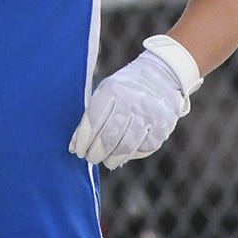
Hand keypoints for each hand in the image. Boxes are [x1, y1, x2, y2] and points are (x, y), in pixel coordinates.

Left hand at [69, 35, 201, 169]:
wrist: (162, 76)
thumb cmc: (125, 88)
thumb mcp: (106, 91)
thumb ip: (91, 116)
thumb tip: (75, 146)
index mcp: (112, 90)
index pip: (92, 121)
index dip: (83, 141)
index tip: (79, 151)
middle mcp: (131, 101)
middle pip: (108, 137)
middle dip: (95, 153)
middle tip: (91, 158)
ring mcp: (149, 115)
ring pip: (125, 147)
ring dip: (111, 159)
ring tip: (106, 160)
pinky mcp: (162, 128)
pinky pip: (142, 149)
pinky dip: (130, 155)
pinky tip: (123, 154)